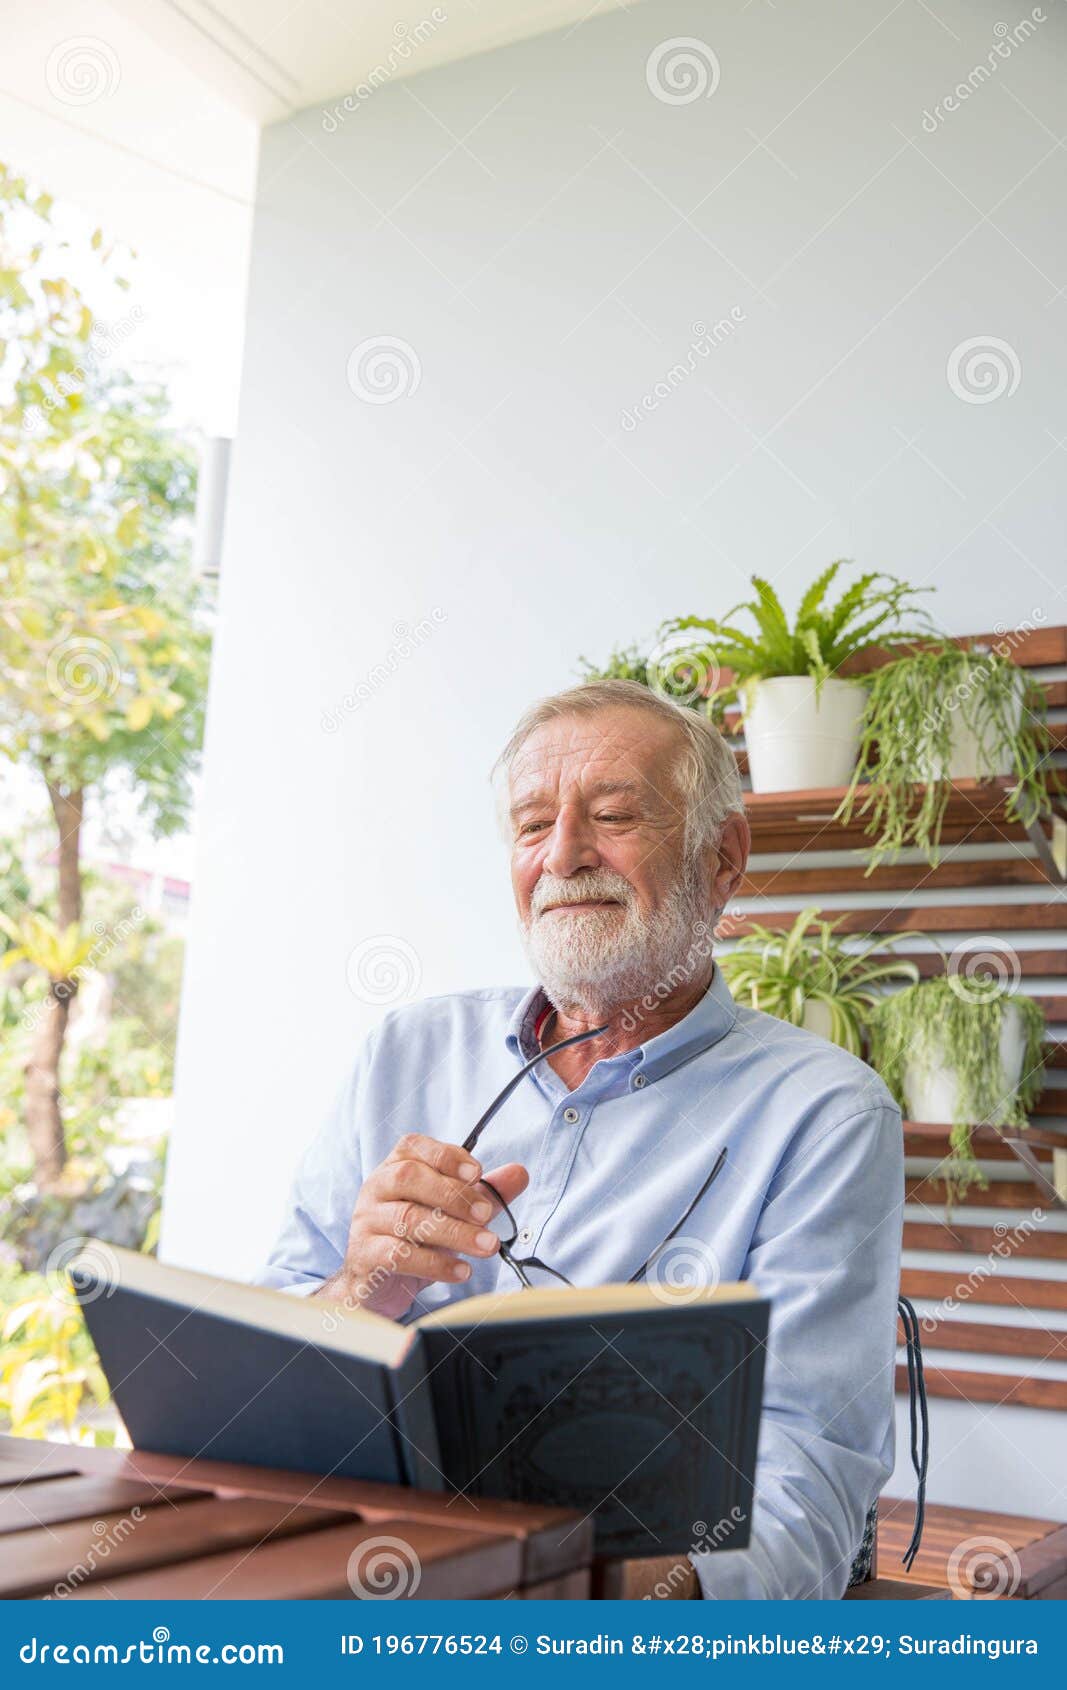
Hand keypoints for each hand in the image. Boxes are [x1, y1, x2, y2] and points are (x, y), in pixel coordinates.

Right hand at [316, 1132, 528, 1319]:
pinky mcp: (365, 1255)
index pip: (414, 1147)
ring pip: (408, 1219)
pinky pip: (399, 1255)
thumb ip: (483, 1192)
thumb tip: (519, 1173)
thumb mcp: (451, 1212)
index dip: (447, 1156)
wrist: (376, 1282)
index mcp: (394, 1167)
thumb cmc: (414, 1237)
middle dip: (453, 1194)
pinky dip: (436, 1263)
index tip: (478, 1173)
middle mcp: (376, 1188)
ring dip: (454, 1232)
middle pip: (409, 1178)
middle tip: (486, 1214)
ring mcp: (367, 1221)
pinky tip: (461, 1270)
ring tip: (487, 1246)